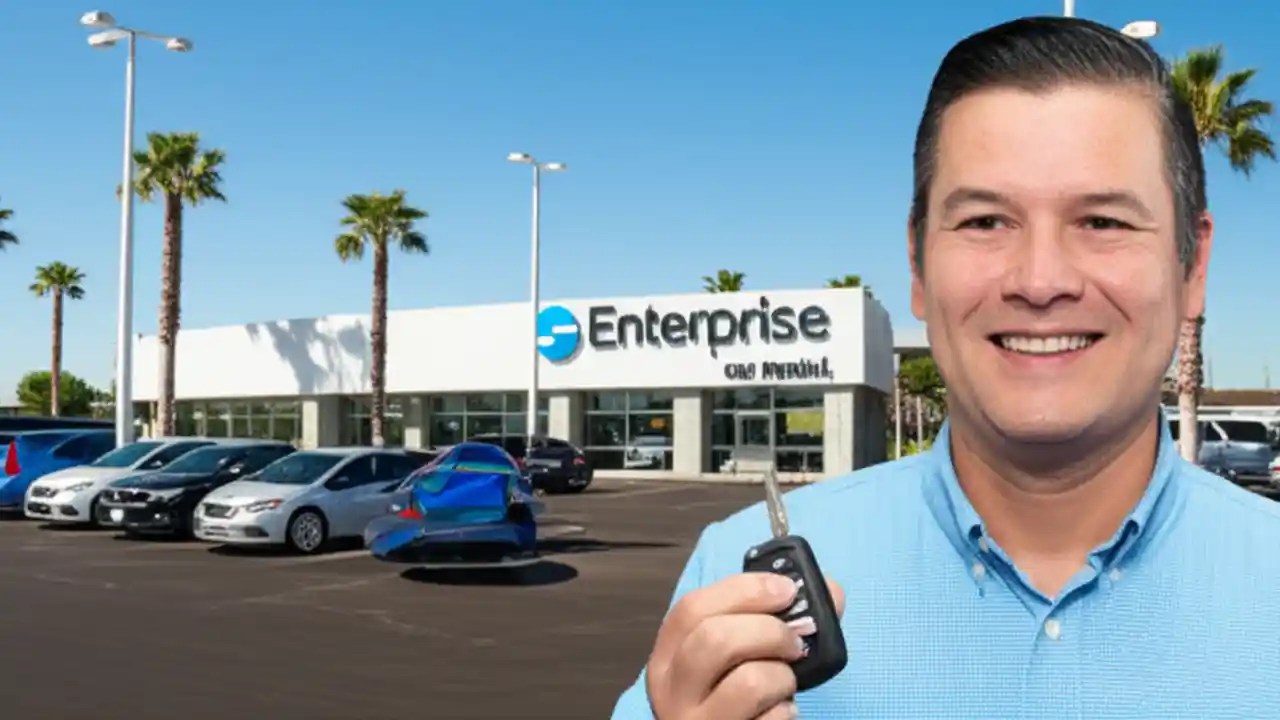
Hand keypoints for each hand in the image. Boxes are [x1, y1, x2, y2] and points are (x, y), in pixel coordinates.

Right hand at [645, 572, 845, 718]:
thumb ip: (771, 617)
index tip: (784, 589)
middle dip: (769, 631)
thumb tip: (829, 592)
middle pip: (716, 638)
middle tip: (794, 643)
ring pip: (748, 682)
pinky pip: (771, 719)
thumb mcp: (736, 656)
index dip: (743, 590)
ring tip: (783, 684)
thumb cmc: (733, 696)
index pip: (692, 608)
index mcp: (670, 655)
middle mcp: (673, 690)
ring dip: (782, 677)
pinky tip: (778, 712)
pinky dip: (787, 711)